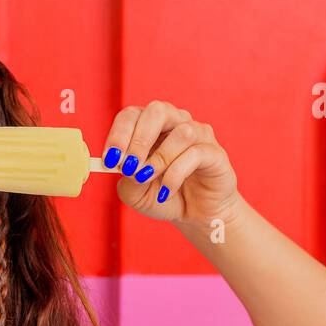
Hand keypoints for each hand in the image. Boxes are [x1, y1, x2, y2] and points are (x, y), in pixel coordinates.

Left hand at [102, 101, 241, 225]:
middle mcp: (175, 123)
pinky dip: (175, 174)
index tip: (110, 160)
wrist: (194, 214)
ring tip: (147, 179)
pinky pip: (196, 154)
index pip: (131, 115)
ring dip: (159, 158)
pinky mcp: (215, 152)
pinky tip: (167, 192)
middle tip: (128, 167)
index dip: (118, 134)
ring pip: (182, 132)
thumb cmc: (163, 195)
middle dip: (138, 140)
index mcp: (150, 126)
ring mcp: (198, 134)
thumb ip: (125, 180)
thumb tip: (125, 167)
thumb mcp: (135, 193)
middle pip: (157, 111)